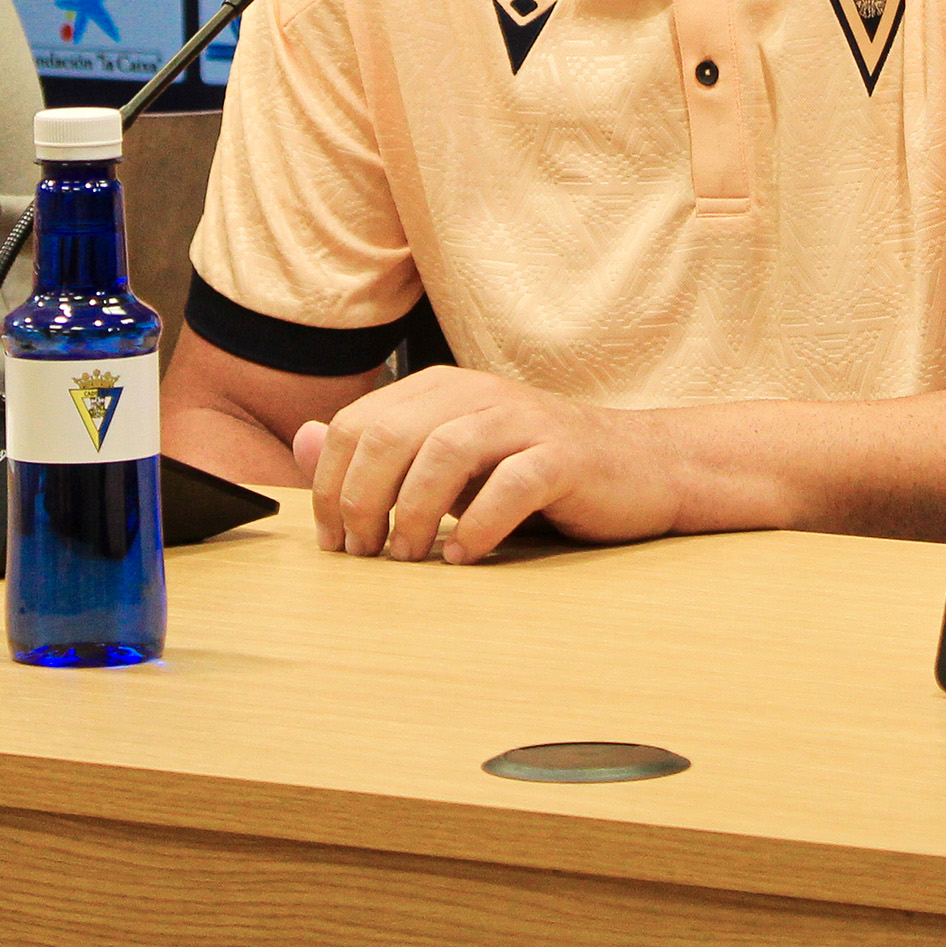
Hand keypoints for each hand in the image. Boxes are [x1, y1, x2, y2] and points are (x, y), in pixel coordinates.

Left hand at [290, 366, 678, 562]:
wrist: (643, 466)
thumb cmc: (537, 470)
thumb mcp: (451, 458)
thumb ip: (380, 450)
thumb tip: (302, 441)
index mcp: (442, 389)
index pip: (358, 422)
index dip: (331, 482)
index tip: (332, 538)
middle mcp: (478, 394)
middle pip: (391, 434)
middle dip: (363, 500)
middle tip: (363, 553)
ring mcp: (523, 422)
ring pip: (444, 453)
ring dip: (414, 513)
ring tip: (409, 556)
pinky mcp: (565, 457)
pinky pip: (511, 485)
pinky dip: (478, 525)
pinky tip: (464, 555)